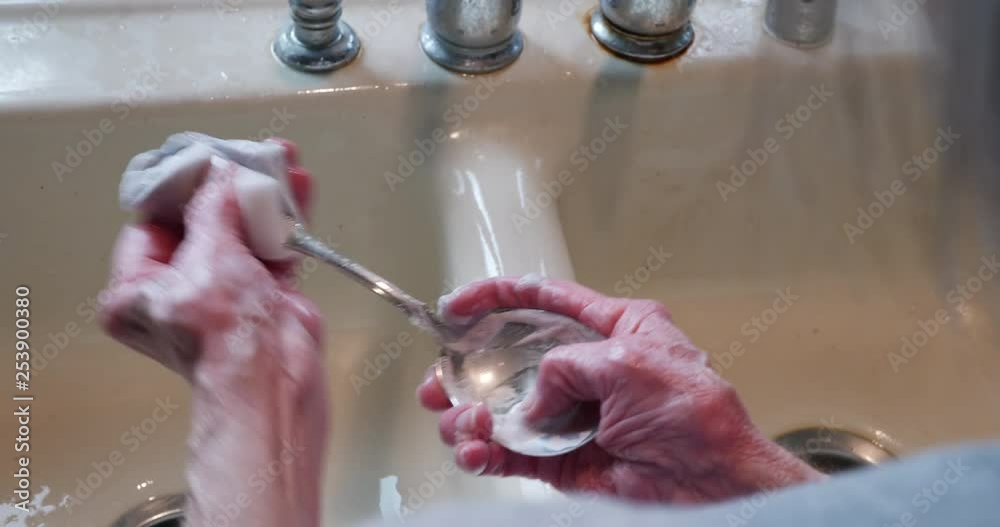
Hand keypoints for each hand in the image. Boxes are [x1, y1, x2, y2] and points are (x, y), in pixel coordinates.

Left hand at [99, 140, 326, 526]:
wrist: (275, 376)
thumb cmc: (224, 336)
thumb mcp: (207, 254)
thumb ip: (213, 207)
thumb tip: (220, 174)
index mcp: (136, 290)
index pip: (152, 222)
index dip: (180, 187)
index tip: (203, 157)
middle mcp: (175, 292)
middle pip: (200, 223)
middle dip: (228, 187)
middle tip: (244, 155)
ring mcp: (220, 294)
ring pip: (239, 232)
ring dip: (262, 198)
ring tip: (281, 161)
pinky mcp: (262, 296)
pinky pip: (269, 248)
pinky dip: (284, 221)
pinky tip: (297, 189)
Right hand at [418, 277, 822, 503]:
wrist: (714, 481)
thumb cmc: (696, 414)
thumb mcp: (627, 363)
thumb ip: (565, 366)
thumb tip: (532, 398)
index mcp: (615, 330)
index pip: (546, 301)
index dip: (498, 298)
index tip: (459, 305)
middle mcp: (591, 370)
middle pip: (513, 361)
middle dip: (470, 372)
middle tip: (441, 383)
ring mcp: (575, 417)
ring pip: (506, 412)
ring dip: (474, 419)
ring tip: (463, 425)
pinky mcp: (567, 460)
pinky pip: (514, 454)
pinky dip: (487, 454)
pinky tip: (475, 452)